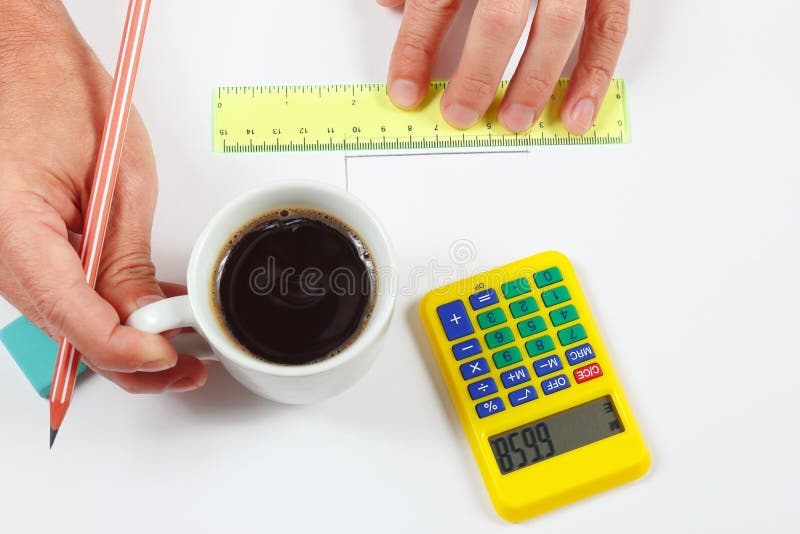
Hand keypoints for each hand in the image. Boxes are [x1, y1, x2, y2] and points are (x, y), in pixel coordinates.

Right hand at [0, 2, 206, 392]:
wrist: (17, 55)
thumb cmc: (56, 91)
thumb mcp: (118, 178)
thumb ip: (126, 257)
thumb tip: (144, 317)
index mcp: (14, 233)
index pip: (77, 322)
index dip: (129, 351)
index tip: (170, 356)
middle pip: (69, 335)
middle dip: (131, 359)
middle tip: (185, 367)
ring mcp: (5, 254)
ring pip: (67, 321)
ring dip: (121, 337)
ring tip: (176, 343)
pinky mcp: (20, 248)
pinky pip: (62, 293)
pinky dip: (105, 307)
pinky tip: (145, 310)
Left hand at [378, 0, 628, 133]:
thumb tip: (390, 1)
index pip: (437, 0)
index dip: (416, 49)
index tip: (405, 93)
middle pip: (499, 18)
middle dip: (478, 75)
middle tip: (460, 114)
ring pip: (558, 26)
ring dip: (535, 81)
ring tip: (514, 121)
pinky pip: (609, 27)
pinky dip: (594, 74)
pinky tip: (575, 113)